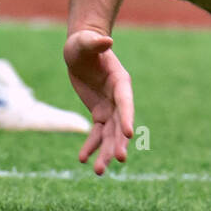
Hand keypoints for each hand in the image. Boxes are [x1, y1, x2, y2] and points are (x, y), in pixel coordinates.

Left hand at [64, 29, 134, 174]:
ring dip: (105, 152)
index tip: (129, 134)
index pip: (126, 102)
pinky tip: (82, 159)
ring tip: (98, 171)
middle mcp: (118, 98)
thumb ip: (96, 43)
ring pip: (110, 135)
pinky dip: (91, 146)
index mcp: (120, 82)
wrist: (81, 49)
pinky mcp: (99, 113)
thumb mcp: (85, 42)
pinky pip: (97, 134)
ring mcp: (110, 108)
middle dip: (119, 143)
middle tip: (119, 160)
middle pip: (120, 125)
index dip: (127, 117)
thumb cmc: (84, 43)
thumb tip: (106, 40)